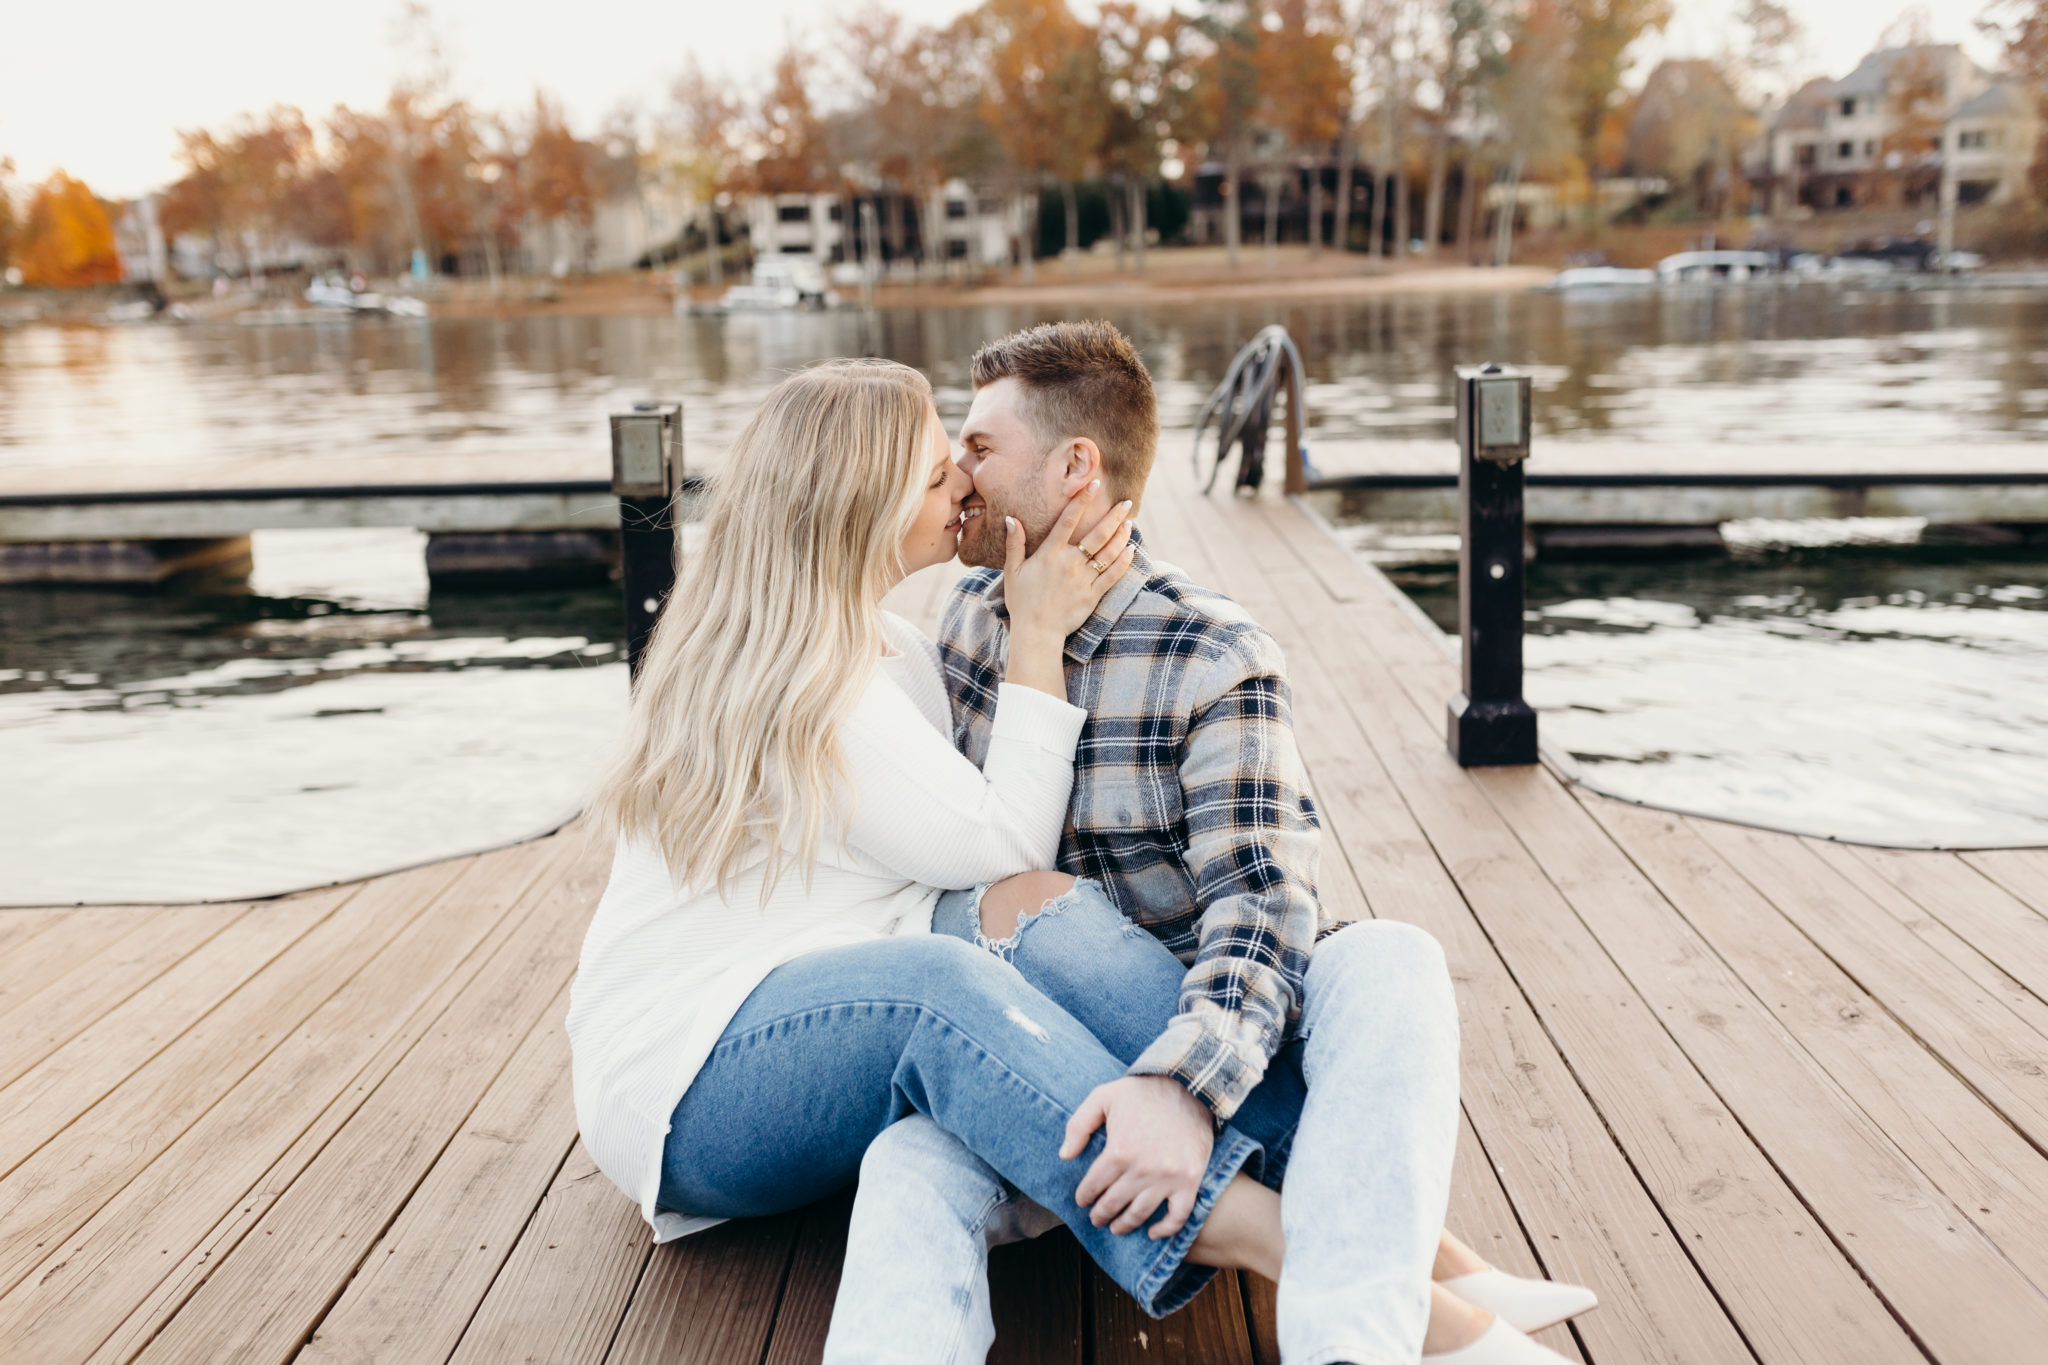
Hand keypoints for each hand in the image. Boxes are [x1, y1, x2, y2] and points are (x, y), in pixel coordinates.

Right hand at [1003, 482, 1134, 643]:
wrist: (1036, 632)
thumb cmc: (1022, 601)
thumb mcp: (1013, 571)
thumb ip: (1014, 544)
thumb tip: (1012, 519)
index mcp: (1050, 553)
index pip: (1068, 520)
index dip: (1082, 500)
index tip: (1094, 483)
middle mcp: (1070, 562)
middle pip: (1097, 534)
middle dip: (1113, 516)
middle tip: (1126, 502)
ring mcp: (1084, 579)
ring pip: (1108, 552)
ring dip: (1122, 536)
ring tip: (1130, 523)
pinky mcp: (1093, 594)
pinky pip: (1113, 575)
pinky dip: (1123, 562)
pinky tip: (1131, 550)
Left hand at [1060, 1075, 1212, 1239]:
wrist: (1189, 1086)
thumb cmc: (1143, 1091)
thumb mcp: (1103, 1096)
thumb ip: (1079, 1125)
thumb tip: (1065, 1156)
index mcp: (1118, 1151)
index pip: (1093, 1186)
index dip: (1084, 1196)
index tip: (1083, 1200)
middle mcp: (1141, 1170)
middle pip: (1113, 1204)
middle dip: (1100, 1214)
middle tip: (1096, 1217)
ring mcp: (1167, 1178)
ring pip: (1140, 1214)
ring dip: (1124, 1225)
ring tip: (1117, 1227)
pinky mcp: (1190, 1181)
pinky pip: (1178, 1216)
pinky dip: (1165, 1230)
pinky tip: (1152, 1232)